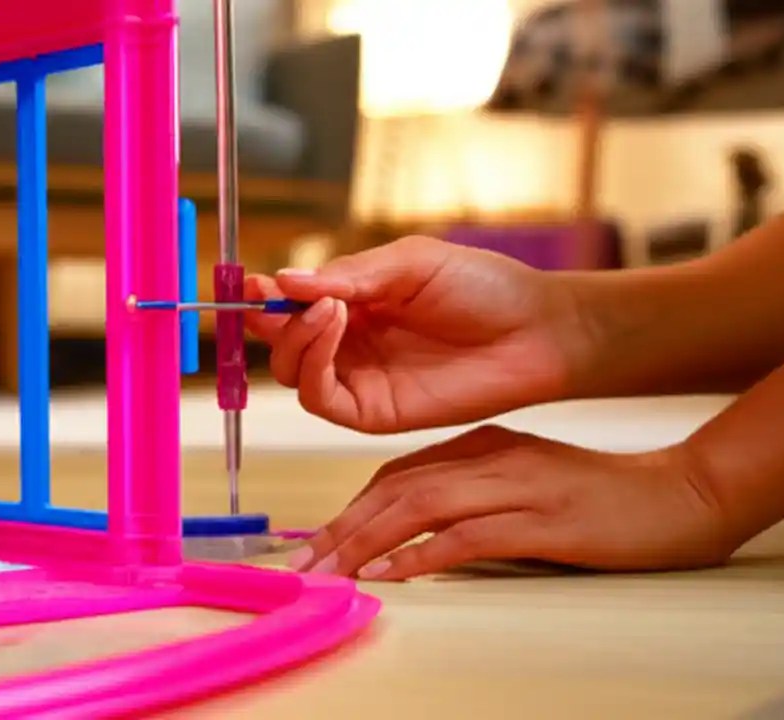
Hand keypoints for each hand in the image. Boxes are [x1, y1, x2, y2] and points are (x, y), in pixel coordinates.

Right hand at [245, 236, 595, 433]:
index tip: (248, 280)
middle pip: (281, 343)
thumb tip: (285, 279)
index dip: (263, 295)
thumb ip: (349, 274)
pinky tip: (335, 327)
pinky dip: (314, 365)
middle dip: (273, 319)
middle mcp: (349, 344)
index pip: (290, 304)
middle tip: (289, 295)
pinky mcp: (373, 413)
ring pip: (294, 372)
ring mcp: (360, 379)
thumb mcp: (411, 263)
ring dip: (295, 338)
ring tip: (328, 307)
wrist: (536, 331)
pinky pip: (322, 399)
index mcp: (353, 303)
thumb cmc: (484, 288)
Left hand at [286, 426, 737, 580]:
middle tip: (304, 561)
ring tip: (331, 570)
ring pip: (419, 506)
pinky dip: (421, 555)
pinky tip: (390, 573)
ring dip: (366, 540)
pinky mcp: (540, 520)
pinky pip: (466, 536)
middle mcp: (490, 458)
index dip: (350, 506)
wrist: (676, 495)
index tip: (318, 539)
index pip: (397, 473)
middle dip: (342, 526)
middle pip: (396, 488)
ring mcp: (515, 486)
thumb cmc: (598, 497)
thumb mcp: (522, 481)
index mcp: (481, 445)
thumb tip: (414, 533)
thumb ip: (472, 494)